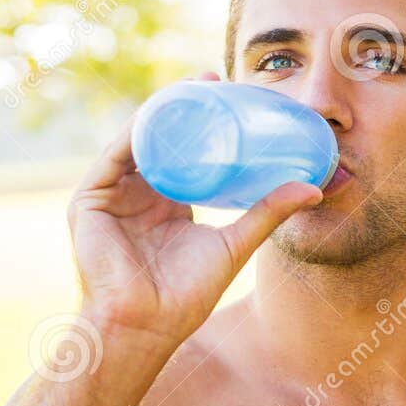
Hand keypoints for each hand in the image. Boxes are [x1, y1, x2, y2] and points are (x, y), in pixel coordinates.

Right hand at [67, 70, 323, 350]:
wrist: (145, 326)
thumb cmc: (186, 296)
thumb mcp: (235, 244)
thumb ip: (269, 214)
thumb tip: (315, 188)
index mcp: (166, 200)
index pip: (184, 149)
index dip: (205, 121)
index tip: (231, 93)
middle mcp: (137, 192)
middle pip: (162, 137)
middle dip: (184, 104)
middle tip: (215, 78)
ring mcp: (111, 194)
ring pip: (138, 139)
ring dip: (162, 109)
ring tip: (193, 86)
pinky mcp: (89, 199)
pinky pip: (113, 155)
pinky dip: (135, 132)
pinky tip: (157, 112)